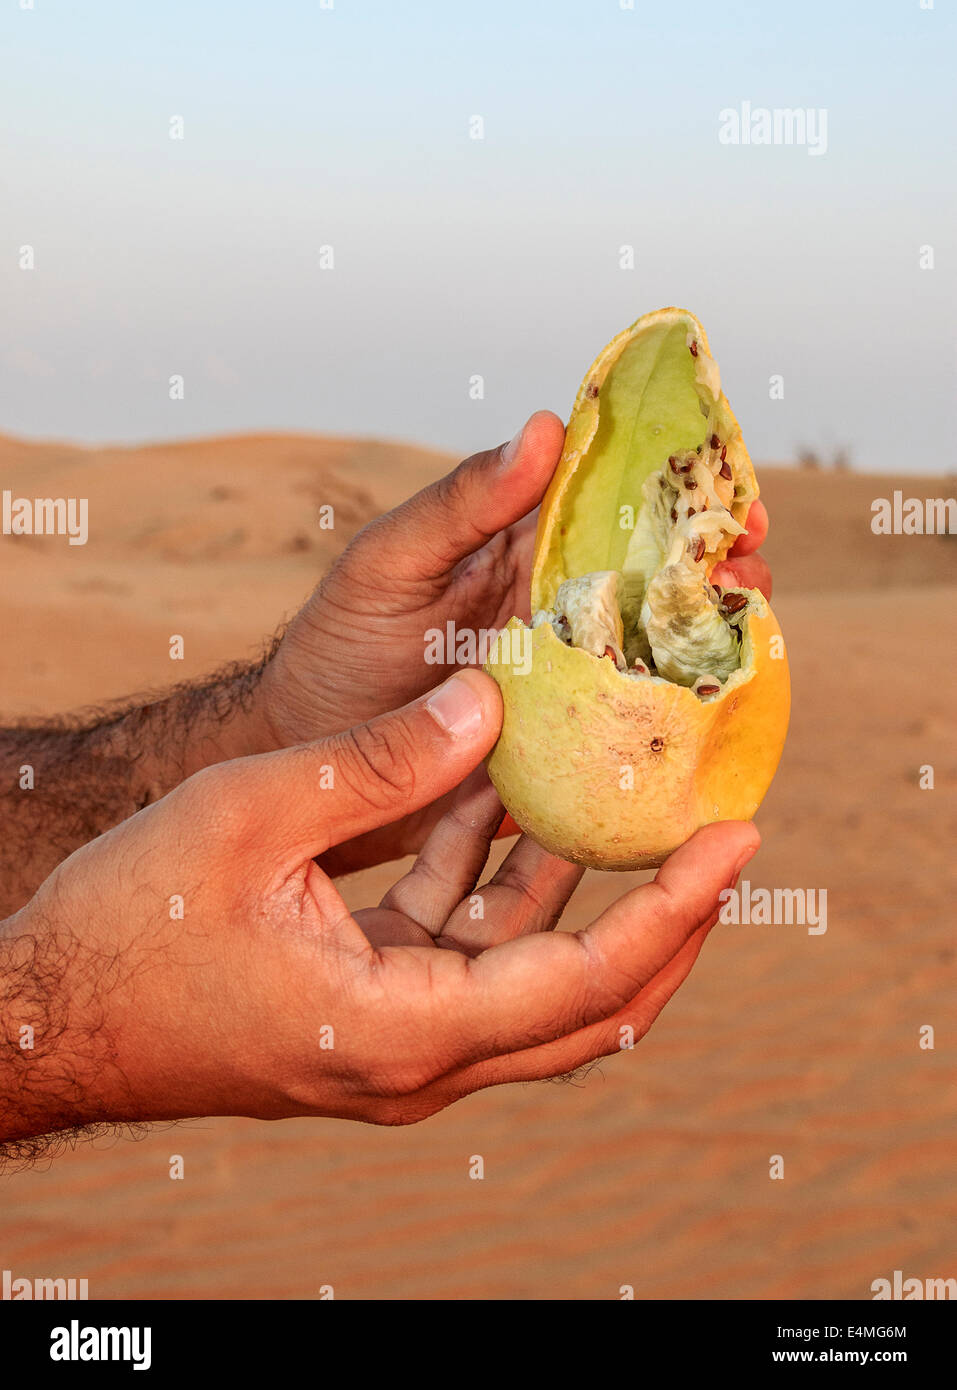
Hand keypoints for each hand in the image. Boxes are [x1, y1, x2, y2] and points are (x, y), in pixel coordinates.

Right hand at [0, 670, 757, 1145]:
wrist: (45, 1017)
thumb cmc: (128, 929)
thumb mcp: (249, 818)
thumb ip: (378, 763)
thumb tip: (486, 703)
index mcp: (404, 1031)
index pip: (586, 982)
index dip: (672, 910)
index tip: (735, 841)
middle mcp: (418, 1061)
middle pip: (588, 1005)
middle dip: (662, 920)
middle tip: (715, 838)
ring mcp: (395, 1048)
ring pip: (530, 980)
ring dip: (572, 893)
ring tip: (611, 798)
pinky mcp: (368, 1017)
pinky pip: (461, 955)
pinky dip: (489, 885)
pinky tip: (491, 801)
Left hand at [252, 414, 771, 870]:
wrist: (310, 758)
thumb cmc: (337, 649)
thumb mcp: (389, 565)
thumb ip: (460, 503)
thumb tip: (544, 427)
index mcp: (516, 549)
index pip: (610, 503)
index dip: (675, 489)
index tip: (728, 486)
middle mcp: (552, 608)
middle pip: (652, 575)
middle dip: (713, 563)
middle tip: (754, 562)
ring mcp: (563, 677)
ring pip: (656, 648)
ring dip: (708, 633)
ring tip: (750, 626)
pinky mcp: (562, 745)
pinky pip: (631, 726)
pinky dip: (676, 716)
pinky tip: (719, 712)